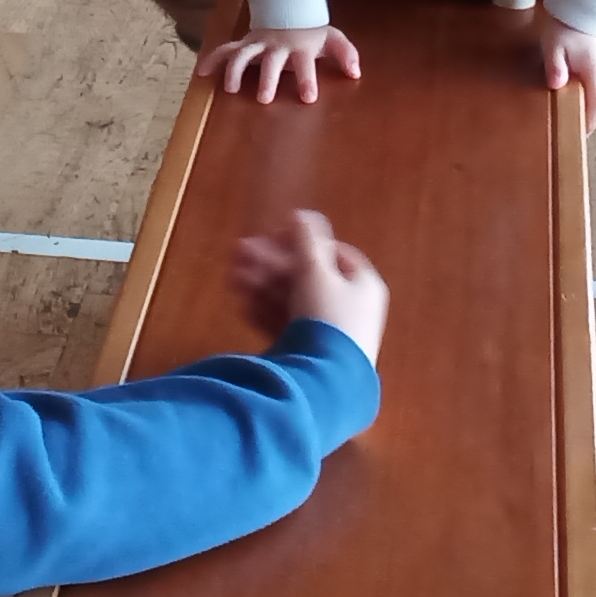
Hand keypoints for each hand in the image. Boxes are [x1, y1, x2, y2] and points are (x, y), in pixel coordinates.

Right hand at [198, 23, 361, 104]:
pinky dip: (213, 59)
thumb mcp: (332, 38)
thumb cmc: (311, 31)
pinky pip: (226, 50)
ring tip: (229, 89)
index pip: (304, 63)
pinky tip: (202, 73)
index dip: (306, 79)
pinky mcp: (244, 44)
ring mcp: (258, 45)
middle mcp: (276, 47)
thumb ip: (346, 54)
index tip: (308, 98)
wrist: (289, 8)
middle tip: (264, 99)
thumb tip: (356, 73)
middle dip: (267, 78)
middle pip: (270, 62)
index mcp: (299, 47)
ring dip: (235, 70)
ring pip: (243, 55)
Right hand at [230, 208, 388, 365]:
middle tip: (238, 252)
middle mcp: (349, 307)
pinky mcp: (309, 353)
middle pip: (308, 276)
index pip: (333, 252)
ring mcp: (329, 332)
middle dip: (271, 263)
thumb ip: (307, 239)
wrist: (322, 382)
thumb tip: (303, 214)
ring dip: (263, 284)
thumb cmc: (325, 318)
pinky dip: (266, 310)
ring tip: (233, 275)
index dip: (302, 240)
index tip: (272, 235)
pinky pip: (287, 325)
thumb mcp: (316, 271)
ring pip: (293, 300)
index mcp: (362, 284)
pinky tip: (243, 302)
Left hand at [535, 7, 595, 133]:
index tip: (577, 136)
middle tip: (574, 131)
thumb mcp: (553, 46)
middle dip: (589, 117)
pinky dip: (594, 97)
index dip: (587, 122)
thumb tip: (556, 85)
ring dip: (592, 108)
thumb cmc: (564, 27)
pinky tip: (583, 100)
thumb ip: (555, 66)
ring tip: (577, 118)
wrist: (581, 8)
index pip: (595, 104)